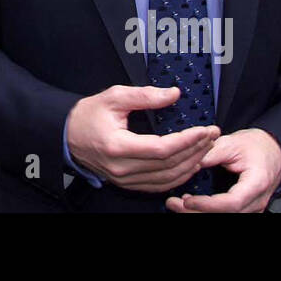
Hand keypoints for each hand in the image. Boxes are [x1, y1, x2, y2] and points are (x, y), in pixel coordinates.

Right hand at [66, 85, 220, 192]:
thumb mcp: (114, 96)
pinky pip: (159, 185)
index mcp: (117, 146)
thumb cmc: (88, 115)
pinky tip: (190, 165)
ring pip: (167, 178)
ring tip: (206, 147)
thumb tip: (173, 94)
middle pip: (168, 165)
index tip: (203, 129)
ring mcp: (125, 179)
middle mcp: (122, 168)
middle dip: (196, 150)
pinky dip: (179, 177)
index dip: (186, 140)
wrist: (68, 135)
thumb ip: (145, 95)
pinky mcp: (127, 183)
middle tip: (212, 134)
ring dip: (191, 164)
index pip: (161, 148)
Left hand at [165, 127, 280, 212]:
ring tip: (176, 204)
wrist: (272, 150)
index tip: (187, 199)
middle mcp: (257, 201)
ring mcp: (253, 208)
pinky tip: (190, 206)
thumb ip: (211, 152)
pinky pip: (226, 215)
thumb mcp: (232, 143)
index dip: (208, 204)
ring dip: (199, 214)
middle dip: (197, 212)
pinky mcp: (245, 210)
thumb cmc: (255, 145)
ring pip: (226, 218)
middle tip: (172, 203)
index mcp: (257, 183)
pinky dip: (207, 212)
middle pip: (226, 215)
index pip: (232, 202)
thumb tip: (189, 161)